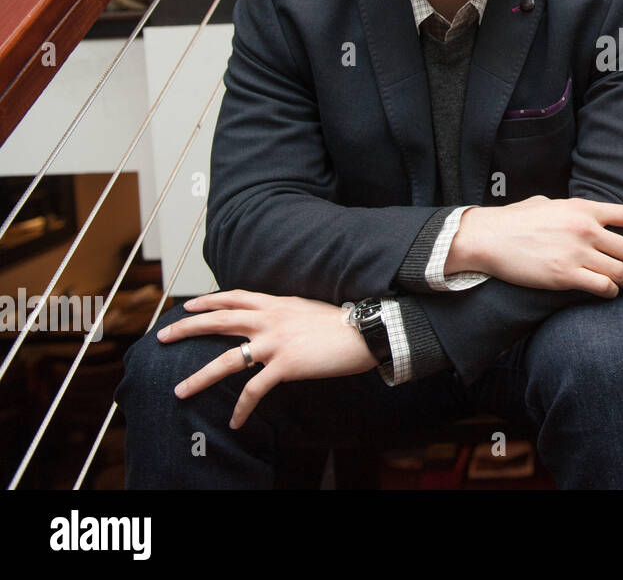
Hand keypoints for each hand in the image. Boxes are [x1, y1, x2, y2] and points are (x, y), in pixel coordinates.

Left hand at [158, 290, 377, 428]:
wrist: (365, 332)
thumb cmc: (342, 324)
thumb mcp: (307, 309)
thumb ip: (285, 314)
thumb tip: (272, 321)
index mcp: (276, 304)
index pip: (234, 296)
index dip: (208, 300)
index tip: (188, 306)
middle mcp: (270, 319)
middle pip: (219, 320)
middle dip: (186, 328)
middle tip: (162, 336)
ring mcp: (275, 343)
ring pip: (226, 359)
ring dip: (199, 377)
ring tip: (179, 390)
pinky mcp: (285, 365)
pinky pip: (254, 390)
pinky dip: (242, 407)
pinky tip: (234, 421)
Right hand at [446, 195, 622, 297]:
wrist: (489, 238)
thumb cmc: (514, 220)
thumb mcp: (547, 203)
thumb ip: (569, 209)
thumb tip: (579, 214)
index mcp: (583, 209)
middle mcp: (586, 230)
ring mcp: (577, 253)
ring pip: (621, 272)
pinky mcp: (565, 276)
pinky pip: (601, 286)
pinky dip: (612, 292)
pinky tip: (612, 294)